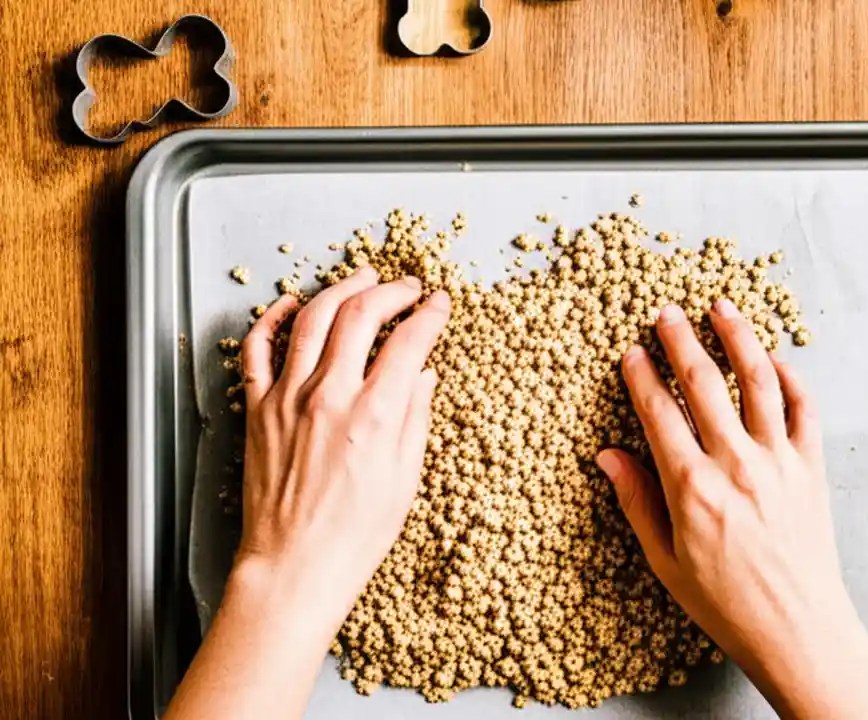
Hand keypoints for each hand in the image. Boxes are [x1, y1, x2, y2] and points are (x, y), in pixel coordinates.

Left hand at [166, 268, 451, 719]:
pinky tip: (290, 303)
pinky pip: (258, 349)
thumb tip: (423, 374)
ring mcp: (287, 398)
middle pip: (361, 315)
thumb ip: (415, 418)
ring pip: (312, 318)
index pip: (409, 341)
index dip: (430, 314)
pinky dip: (272, 318)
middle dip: (391, 290)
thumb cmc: (354, 535)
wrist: (294, 566)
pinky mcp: (257, 409)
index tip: (439, 304)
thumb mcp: (405, 478)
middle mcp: (330, 396)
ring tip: (361, 276)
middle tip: (407, 286)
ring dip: (341, 289)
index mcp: (375, 415)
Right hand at [597, 300, 867, 719]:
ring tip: (722, 307)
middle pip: (704, 382)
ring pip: (758, 379)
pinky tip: (775, 358)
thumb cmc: (725, 602)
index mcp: (692, 487)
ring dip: (738, 337)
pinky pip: (804, 407)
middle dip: (681, 340)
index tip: (631, 352)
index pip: (659, 412)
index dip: (642, 376)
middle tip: (666, 313)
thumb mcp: (665, 560)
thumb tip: (607, 455)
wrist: (797, 628)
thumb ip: (637, 501)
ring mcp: (778, 460)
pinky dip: (790, 376)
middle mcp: (736, 463)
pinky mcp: (811, 466)